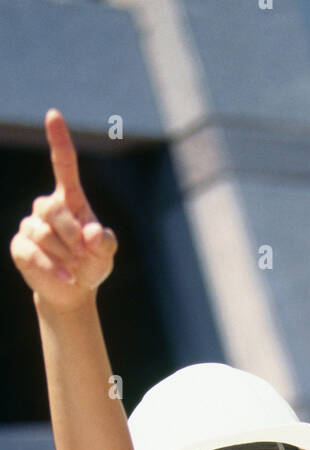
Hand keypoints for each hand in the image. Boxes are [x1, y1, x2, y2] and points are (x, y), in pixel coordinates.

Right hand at [9, 108, 116, 311]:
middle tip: (82, 252)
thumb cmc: (91, 264)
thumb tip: (93, 232)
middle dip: (71, 234)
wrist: (73, 291)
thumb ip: (105, 242)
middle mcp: (47, 207)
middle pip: (52, 208)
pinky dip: (53, 268)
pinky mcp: (20, 246)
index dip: (58, 140)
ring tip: (73, 265)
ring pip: (42, 233)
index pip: (64, 164)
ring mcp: (31, 226)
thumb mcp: (105, 253)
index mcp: (70, 199)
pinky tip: (67, 278)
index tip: (53, 115)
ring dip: (64, 253)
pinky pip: (34, 253)